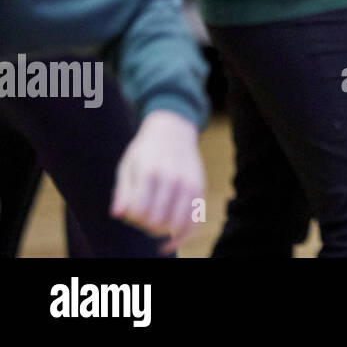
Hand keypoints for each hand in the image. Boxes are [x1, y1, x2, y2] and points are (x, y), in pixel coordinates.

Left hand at [110, 110, 205, 254]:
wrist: (174, 132)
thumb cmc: (145, 152)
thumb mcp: (128, 166)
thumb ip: (123, 192)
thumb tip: (117, 215)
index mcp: (151, 172)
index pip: (139, 212)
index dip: (132, 217)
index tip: (130, 210)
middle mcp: (174, 179)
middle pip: (156, 221)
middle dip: (144, 224)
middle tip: (140, 215)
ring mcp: (190, 185)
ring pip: (176, 225)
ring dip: (161, 231)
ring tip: (153, 222)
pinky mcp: (200, 190)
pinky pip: (194, 222)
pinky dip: (182, 237)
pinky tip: (169, 243)